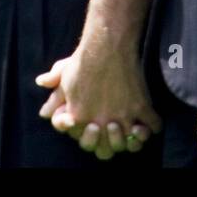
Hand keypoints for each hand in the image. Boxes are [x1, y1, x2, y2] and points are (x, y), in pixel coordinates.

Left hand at [35, 44, 160, 160]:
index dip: (92, 138)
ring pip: (132, 143)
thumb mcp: (64, 76)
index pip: (87, 143)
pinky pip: (153, 125)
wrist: (106, 45)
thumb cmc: (83, 60)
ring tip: (134, 128)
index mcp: (81, 118)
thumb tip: (43, 105)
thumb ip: (55, 94)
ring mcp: (123, 116)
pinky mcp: (141, 106)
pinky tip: (149, 117)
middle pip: (107, 151)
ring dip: (133, 138)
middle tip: (113, 128)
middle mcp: (101, 122)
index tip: (98, 128)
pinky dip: (153, 124)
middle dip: (110, 144)